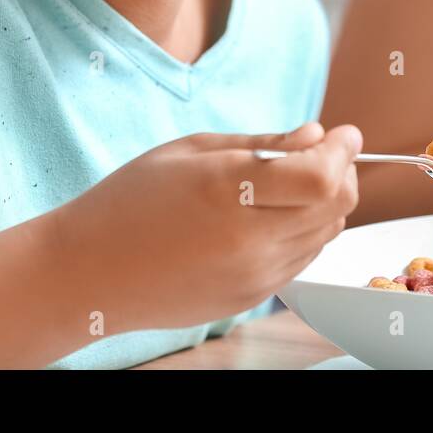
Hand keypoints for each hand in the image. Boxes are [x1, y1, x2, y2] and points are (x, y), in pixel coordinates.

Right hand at [51, 121, 360, 332]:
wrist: (89, 273)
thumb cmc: (131, 199)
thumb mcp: (192, 150)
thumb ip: (262, 144)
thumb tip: (316, 135)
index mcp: (228, 192)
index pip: (321, 174)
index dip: (342, 149)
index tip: (344, 133)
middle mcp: (249, 241)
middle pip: (336, 206)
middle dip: (342, 172)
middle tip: (326, 151)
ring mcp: (253, 277)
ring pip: (325, 235)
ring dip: (325, 203)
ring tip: (294, 181)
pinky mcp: (251, 300)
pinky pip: (300, 260)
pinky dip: (303, 232)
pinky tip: (272, 215)